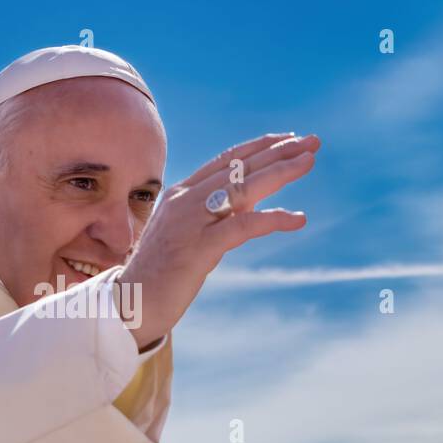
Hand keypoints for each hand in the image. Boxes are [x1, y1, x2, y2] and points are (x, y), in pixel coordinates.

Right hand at [115, 132, 319, 347]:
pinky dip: (272, 219)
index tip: (289, 139)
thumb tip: (251, 202)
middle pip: (239, 167)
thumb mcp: (190, 234)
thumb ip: (216, 214)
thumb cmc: (161, 272)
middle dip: (278, 151)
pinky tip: (297, 218)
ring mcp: (189, 223)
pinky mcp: (197, 249)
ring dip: (280, 172)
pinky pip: (242, 226)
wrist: (130, 304)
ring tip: (309, 161)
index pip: (226, 159)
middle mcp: (184, 200)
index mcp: (180, 193)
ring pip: (242, 188)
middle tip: (312, 141)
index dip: (260, 147)